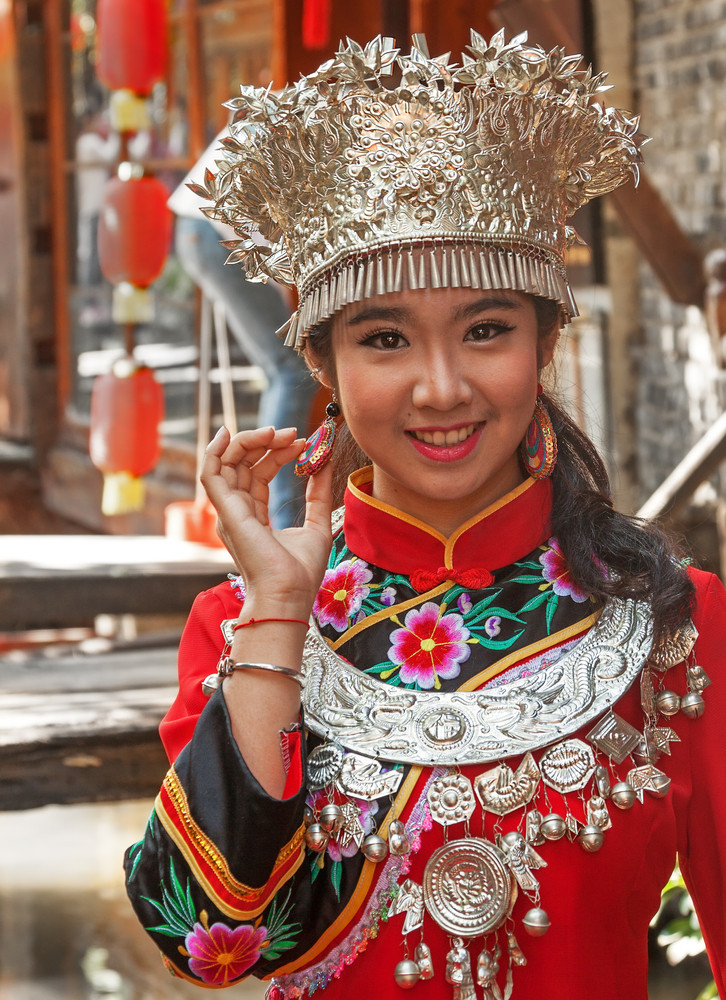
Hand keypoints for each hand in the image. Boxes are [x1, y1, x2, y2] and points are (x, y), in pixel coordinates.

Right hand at [201, 425, 333, 615]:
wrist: (289, 596)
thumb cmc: (300, 573)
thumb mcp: (317, 524)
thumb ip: (318, 493)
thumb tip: (324, 463)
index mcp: (253, 516)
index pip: (258, 473)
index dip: (277, 453)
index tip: (302, 442)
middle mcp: (236, 512)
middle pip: (241, 464)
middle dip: (265, 442)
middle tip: (292, 432)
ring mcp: (228, 512)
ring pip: (226, 463)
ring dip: (247, 441)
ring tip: (274, 431)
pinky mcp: (225, 512)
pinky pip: (210, 474)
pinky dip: (215, 451)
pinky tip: (228, 433)